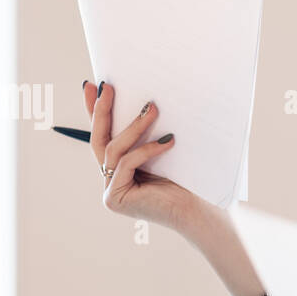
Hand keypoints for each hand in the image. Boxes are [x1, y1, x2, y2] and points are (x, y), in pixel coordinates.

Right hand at [83, 80, 202, 231]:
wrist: (203, 210)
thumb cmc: (189, 181)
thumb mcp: (164, 150)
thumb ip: (147, 134)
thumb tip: (145, 100)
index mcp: (120, 170)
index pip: (104, 135)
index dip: (95, 111)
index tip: (93, 85)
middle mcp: (111, 181)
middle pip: (99, 140)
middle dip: (101, 111)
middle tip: (108, 87)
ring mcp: (111, 191)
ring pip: (113, 149)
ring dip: (134, 126)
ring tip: (152, 108)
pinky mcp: (116, 198)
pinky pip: (126, 163)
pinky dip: (146, 149)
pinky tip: (169, 141)